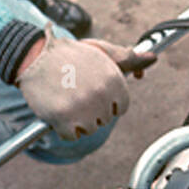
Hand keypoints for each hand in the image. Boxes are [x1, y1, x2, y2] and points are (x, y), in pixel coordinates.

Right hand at [15, 33, 154, 139]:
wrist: (35, 55)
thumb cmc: (71, 54)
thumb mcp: (103, 52)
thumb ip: (128, 59)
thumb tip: (152, 58)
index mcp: (114, 80)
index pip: (121, 107)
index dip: (107, 102)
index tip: (93, 92)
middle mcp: (101, 95)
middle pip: (104, 119)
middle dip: (92, 110)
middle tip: (76, 92)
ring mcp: (83, 108)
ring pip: (89, 129)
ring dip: (78, 120)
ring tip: (66, 99)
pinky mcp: (63, 119)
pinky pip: (71, 136)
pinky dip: (63, 128)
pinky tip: (57, 110)